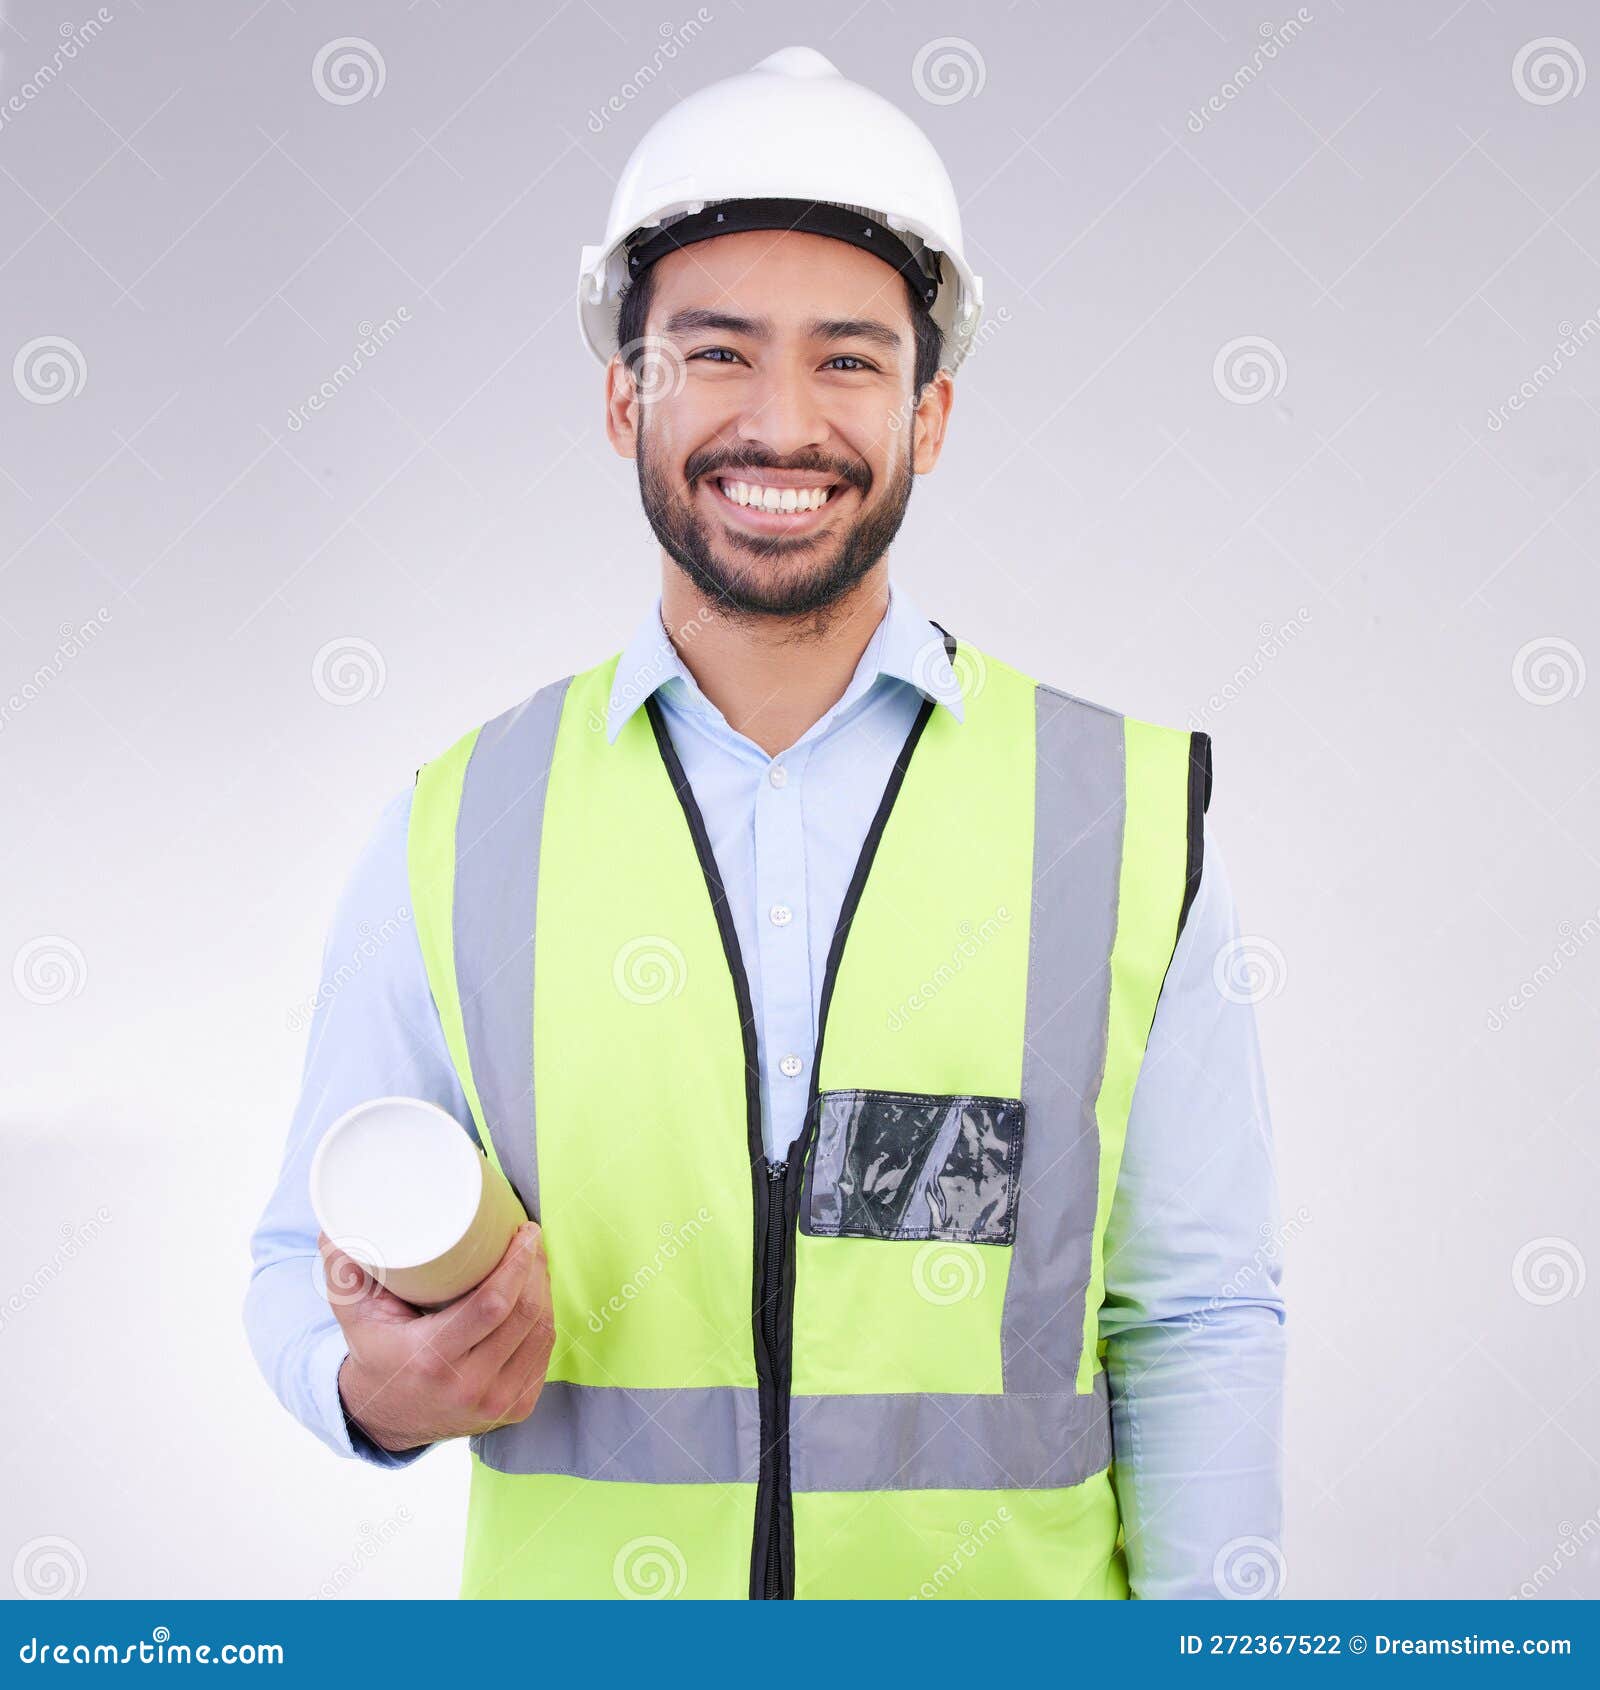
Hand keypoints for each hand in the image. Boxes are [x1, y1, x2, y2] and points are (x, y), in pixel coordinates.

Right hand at [319, 1221, 554, 1453]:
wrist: (385, 1418)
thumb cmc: (374, 1353)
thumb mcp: (353, 1316)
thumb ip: (344, 1272)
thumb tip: (331, 1230)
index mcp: (432, 1359)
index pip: (492, 1306)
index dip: (517, 1264)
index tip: (524, 1232)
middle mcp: (469, 1387)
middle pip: (524, 1315)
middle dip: (535, 1268)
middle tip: (530, 1238)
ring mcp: (496, 1403)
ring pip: (541, 1332)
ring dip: (544, 1290)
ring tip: (534, 1260)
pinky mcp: (515, 1409)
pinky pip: (544, 1355)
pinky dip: (544, 1320)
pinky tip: (536, 1296)